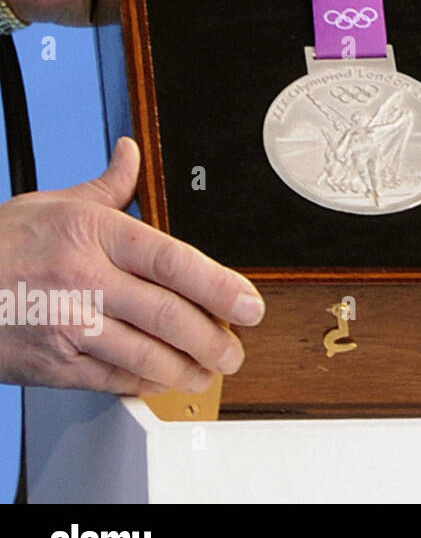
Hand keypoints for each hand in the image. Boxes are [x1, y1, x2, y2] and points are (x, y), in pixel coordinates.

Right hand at [0, 137, 263, 394]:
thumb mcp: (53, 204)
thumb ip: (107, 187)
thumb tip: (132, 155)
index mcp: (94, 235)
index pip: (175, 261)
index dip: (221, 286)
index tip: (250, 305)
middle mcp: (84, 281)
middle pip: (169, 314)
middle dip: (214, 338)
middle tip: (235, 349)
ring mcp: (67, 325)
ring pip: (146, 355)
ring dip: (187, 369)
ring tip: (207, 371)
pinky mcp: (52, 363)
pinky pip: (112, 379)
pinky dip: (144, 383)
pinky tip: (161, 380)